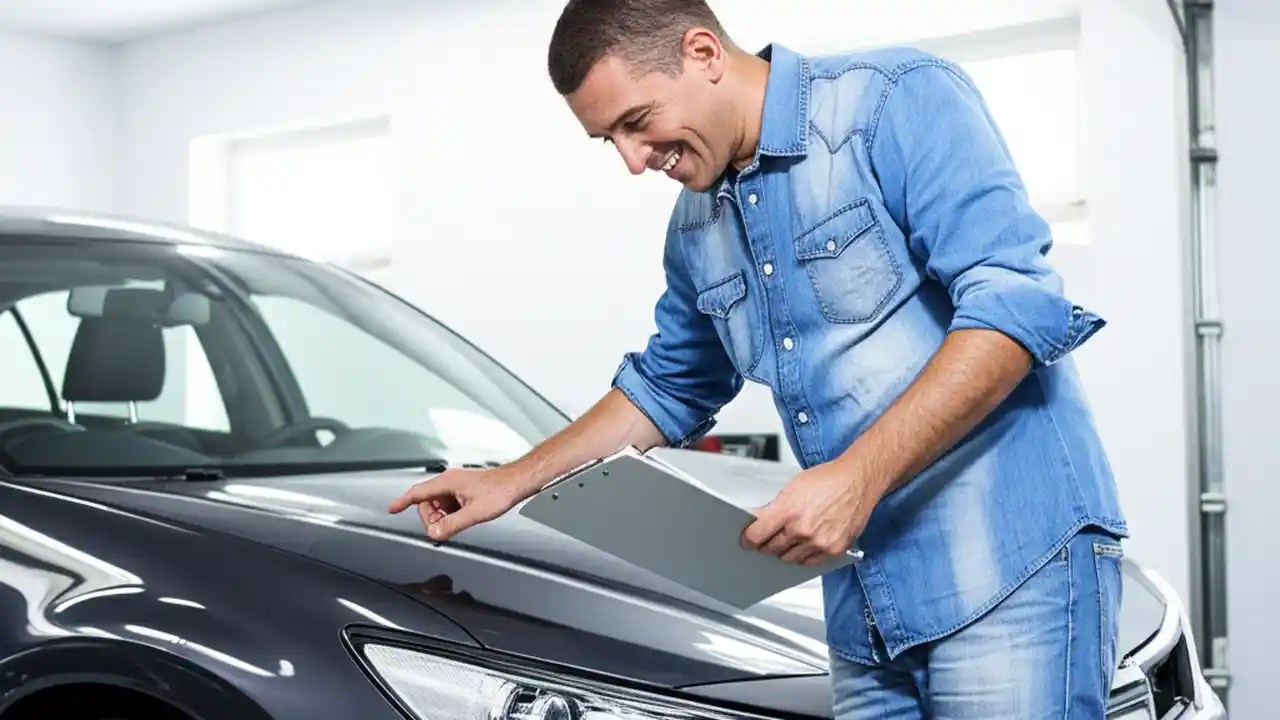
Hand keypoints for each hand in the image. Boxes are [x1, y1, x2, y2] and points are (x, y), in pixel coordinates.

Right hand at [387, 466, 529, 540]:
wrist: (516, 482)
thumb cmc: (500, 490)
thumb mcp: (475, 513)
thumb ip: (452, 525)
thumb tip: (435, 534)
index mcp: (447, 482)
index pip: (418, 493)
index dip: (402, 502)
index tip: (391, 509)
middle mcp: (449, 482)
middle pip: (426, 503)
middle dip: (432, 519)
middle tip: (444, 530)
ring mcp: (456, 486)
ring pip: (438, 506)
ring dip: (443, 518)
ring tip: (459, 522)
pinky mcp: (463, 491)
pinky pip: (448, 505)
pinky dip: (451, 514)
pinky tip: (464, 518)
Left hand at [740, 458, 885, 565]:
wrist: (857, 481)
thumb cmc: (828, 480)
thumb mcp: (792, 487)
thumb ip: (775, 507)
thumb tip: (759, 521)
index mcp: (788, 510)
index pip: (757, 535)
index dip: (748, 540)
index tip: (747, 541)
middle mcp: (803, 529)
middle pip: (772, 549)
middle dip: (766, 545)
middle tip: (766, 541)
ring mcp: (819, 542)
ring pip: (789, 559)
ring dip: (785, 552)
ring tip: (787, 542)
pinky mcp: (834, 550)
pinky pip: (809, 563)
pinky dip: (803, 556)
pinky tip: (803, 546)